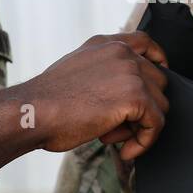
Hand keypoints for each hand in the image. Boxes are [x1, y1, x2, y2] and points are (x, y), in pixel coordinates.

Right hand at [22, 32, 168, 160]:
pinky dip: (144, 142)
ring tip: (112, 137)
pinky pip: (156, 124)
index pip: (145, 42)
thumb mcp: (76, 71)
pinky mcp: (135, 97)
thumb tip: (122, 93)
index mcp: (106, 44)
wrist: (32, 112)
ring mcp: (131, 73)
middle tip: (117, 127)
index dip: (158, 61)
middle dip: (143, 108)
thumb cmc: (46, 101)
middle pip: (158, 82)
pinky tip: (125, 150)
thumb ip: (103, 72)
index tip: (157, 78)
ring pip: (160, 105)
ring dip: (140, 126)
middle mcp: (122, 53)